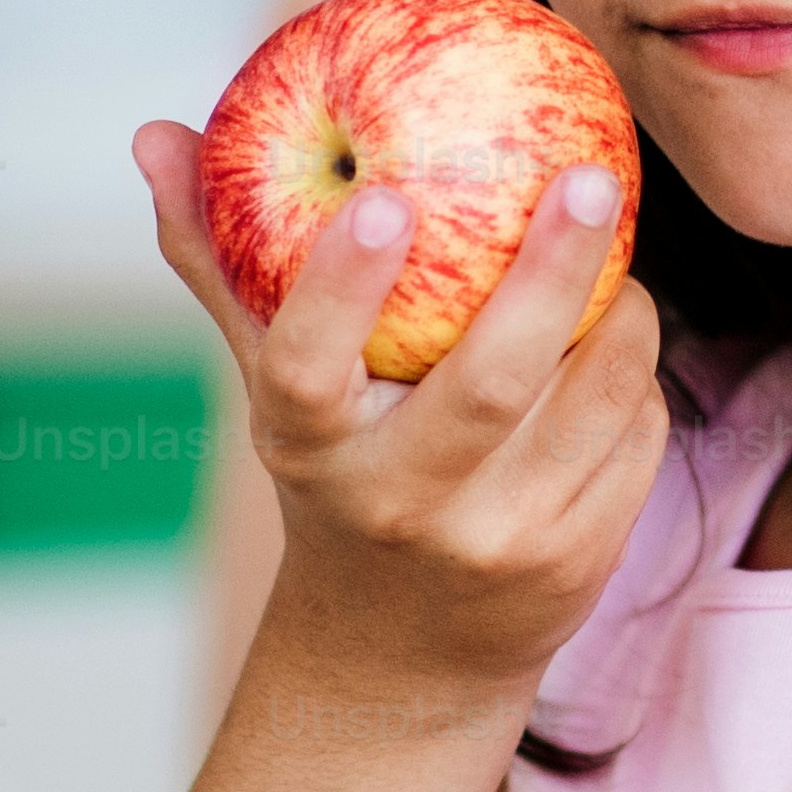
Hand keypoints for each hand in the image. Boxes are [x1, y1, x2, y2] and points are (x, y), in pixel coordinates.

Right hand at [138, 121, 666, 701]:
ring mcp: (498, 541)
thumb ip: (220, 263)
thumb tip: (155, 134)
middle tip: (591, 176)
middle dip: (550, 271)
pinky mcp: (578, 564)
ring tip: (607, 245)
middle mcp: (400, 502)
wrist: (401, 657)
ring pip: (593, 400)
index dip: (341, 284)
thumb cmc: (337, 475)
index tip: (383, 198)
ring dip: (618, 312)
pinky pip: (636, 436)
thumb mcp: (272, 390)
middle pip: (492, 380)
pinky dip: (633, 375)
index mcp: (311, 447)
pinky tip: (612, 343)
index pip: (306, 364)